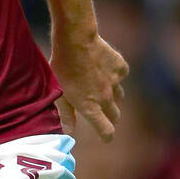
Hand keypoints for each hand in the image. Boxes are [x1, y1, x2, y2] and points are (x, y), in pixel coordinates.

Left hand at [51, 28, 127, 142]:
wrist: (76, 41)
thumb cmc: (62, 68)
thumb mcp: (58, 94)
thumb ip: (66, 114)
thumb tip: (70, 131)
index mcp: (90, 107)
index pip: (106, 130)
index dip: (107, 136)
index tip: (105, 137)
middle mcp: (105, 98)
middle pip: (115, 115)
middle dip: (110, 117)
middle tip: (102, 113)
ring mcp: (115, 82)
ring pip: (119, 96)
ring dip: (112, 96)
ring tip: (101, 88)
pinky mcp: (120, 67)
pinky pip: (121, 76)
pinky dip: (114, 74)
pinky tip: (104, 67)